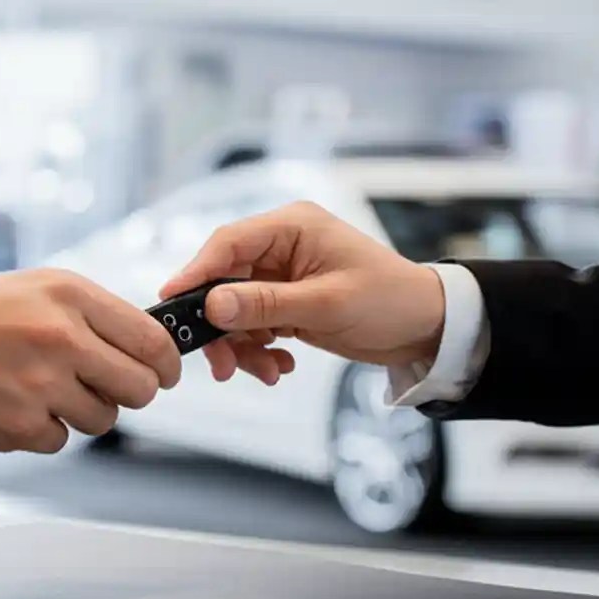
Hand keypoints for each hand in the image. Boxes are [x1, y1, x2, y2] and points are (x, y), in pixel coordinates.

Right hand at [0, 269, 180, 452]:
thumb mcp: (35, 287)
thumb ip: (90, 313)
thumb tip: (144, 348)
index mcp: (70, 296)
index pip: (153, 340)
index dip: (169, 364)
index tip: (166, 373)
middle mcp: (62, 338)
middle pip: (140, 388)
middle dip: (132, 392)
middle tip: (110, 387)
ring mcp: (42, 386)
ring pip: (104, 419)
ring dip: (84, 411)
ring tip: (46, 389)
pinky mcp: (20, 427)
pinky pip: (61, 440)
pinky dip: (44, 430)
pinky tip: (15, 404)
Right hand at [160, 201, 444, 383]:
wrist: (426, 328)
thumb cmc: (389, 302)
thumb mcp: (326, 305)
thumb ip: (266, 304)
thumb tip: (214, 305)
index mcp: (292, 227)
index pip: (228, 243)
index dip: (196, 272)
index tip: (172, 300)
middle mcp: (281, 246)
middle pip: (224, 282)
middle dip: (223, 327)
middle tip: (222, 364)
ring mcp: (281, 275)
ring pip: (235, 310)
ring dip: (242, 346)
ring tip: (265, 372)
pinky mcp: (285, 302)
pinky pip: (253, 326)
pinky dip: (258, 350)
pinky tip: (280, 366)